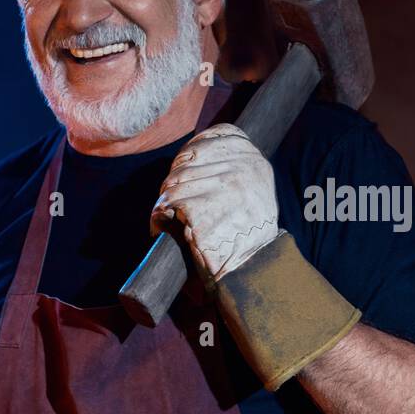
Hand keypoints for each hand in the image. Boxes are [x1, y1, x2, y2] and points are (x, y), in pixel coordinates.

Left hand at [151, 124, 282, 282]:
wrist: (254, 271)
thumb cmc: (250, 237)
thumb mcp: (255, 194)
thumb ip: (233, 172)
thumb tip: (193, 162)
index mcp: (254, 162)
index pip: (207, 142)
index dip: (187, 157)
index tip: (180, 170)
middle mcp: (241, 171)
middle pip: (186, 164)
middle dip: (171, 184)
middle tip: (166, 203)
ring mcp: (223, 190)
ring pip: (174, 184)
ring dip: (163, 202)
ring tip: (164, 217)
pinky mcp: (202, 212)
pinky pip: (168, 206)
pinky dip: (159, 218)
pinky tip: (161, 227)